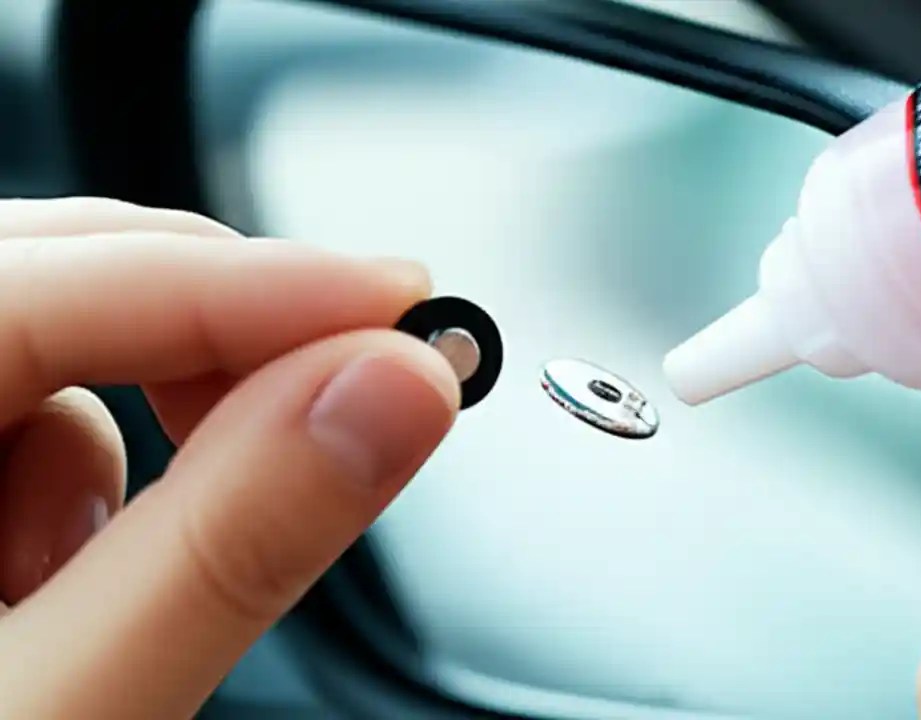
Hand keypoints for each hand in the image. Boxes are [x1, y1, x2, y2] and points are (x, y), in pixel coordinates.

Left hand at [0, 199, 458, 717]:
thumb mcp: (62, 716)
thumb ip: (230, 547)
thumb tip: (388, 397)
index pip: (58, 286)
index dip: (259, 284)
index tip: (407, 311)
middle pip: (56, 276)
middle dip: (214, 343)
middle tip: (341, 403)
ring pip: (44, 347)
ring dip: (126, 441)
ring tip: (94, 590)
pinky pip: (16, 415)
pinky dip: (74, 478)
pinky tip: (42, 586)